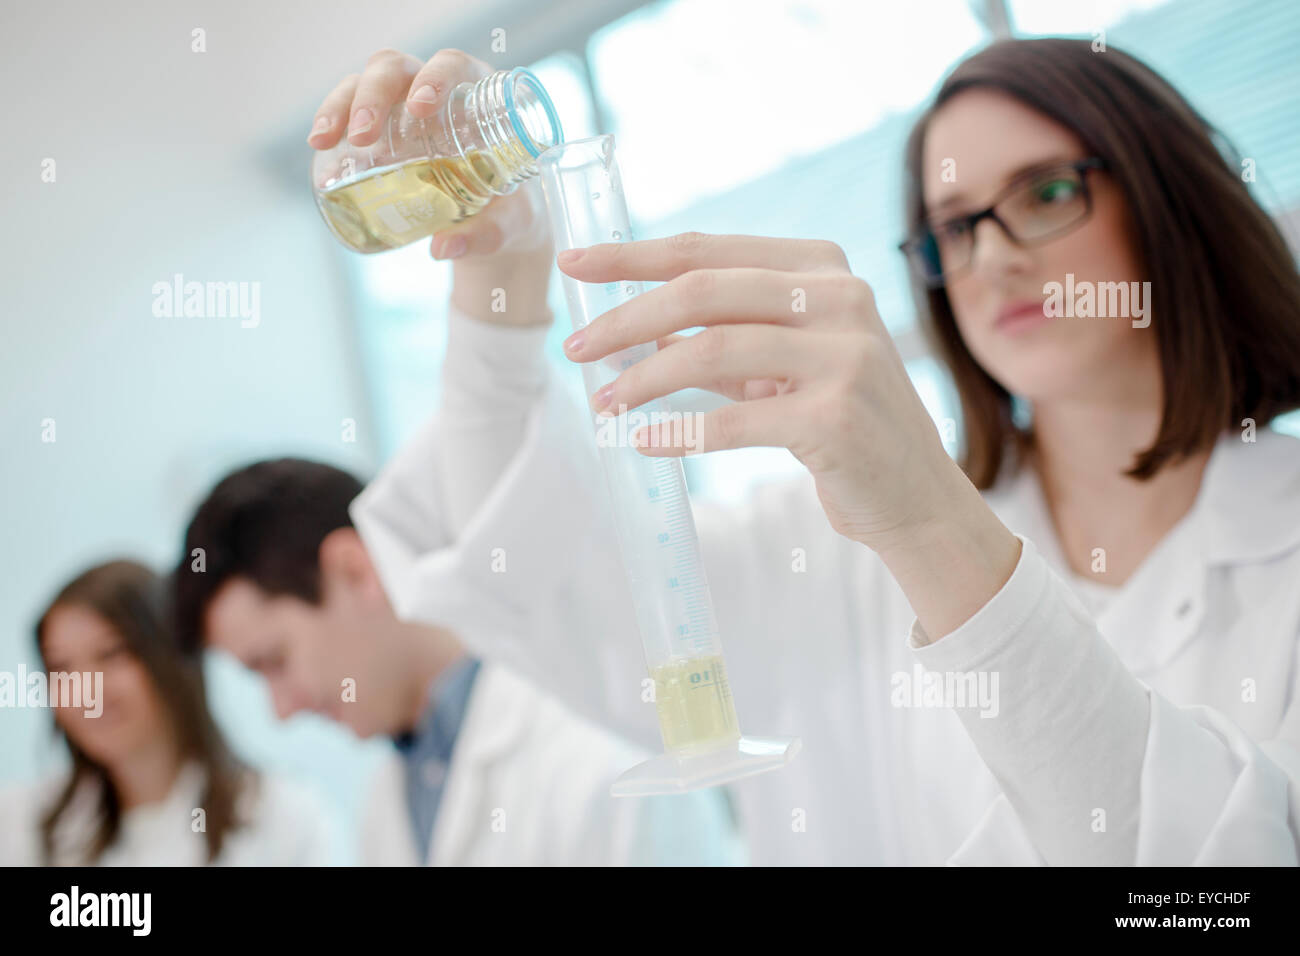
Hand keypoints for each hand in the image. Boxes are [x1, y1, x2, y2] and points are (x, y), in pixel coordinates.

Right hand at [309, 49, 553, 324]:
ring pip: (364, 84)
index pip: (452, 67)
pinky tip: (320, 146)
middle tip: (363, 136)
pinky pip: (350, 112)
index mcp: (478, 98)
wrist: (496, 224)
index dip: (434, 78)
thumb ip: (484, 236)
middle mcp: (436, 91)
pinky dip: (332, 123)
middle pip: (397, 70)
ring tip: (325, 141)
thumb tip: (444, 249)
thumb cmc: (511, 213)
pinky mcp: (381, 128)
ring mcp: (403, 106)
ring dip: (341, 106)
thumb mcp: (508, 225)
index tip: (421, 108)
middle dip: (373, 96)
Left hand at [557, 231, 1021, 635]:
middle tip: (574, 348)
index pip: (707, 250)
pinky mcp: (836, 419)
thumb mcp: (785, 361)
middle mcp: (839, 298)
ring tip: (601, 402)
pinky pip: (733, 421)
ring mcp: (844, 356)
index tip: (572, 264)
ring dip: (642, 378)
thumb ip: (724, 332)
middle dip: (624, 318)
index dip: (631, 256)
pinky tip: (645, 441)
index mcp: (822, 268)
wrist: (915, 494)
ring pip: (710, 350)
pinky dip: (680, 432)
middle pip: (701, 291)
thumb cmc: (839, 421)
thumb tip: (631, 324)